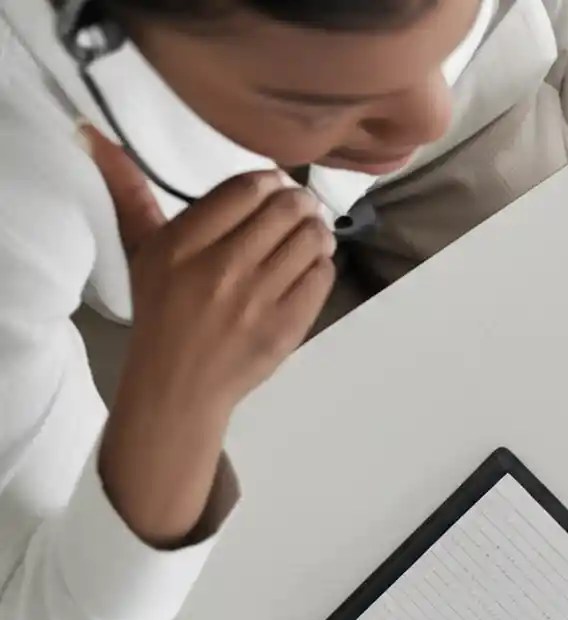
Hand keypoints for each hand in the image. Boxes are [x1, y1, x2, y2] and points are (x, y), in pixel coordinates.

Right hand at [84, 125, 335, 545]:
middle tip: (298, 210)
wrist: (177, 386)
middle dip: (300, 204)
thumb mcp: (140, 250)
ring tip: (306, 237)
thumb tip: (93, 134)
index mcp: (183, 244)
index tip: (272, 190)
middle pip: (287, 209)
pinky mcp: (286, 326)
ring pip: (312, 239)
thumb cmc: (161, 311)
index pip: (247, 189)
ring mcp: (258, 299)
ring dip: (316, 231)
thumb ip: (129, 192)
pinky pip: (323, 276)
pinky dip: (322, 265)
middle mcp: (222, 268)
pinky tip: (307, 268)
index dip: (269, 183)